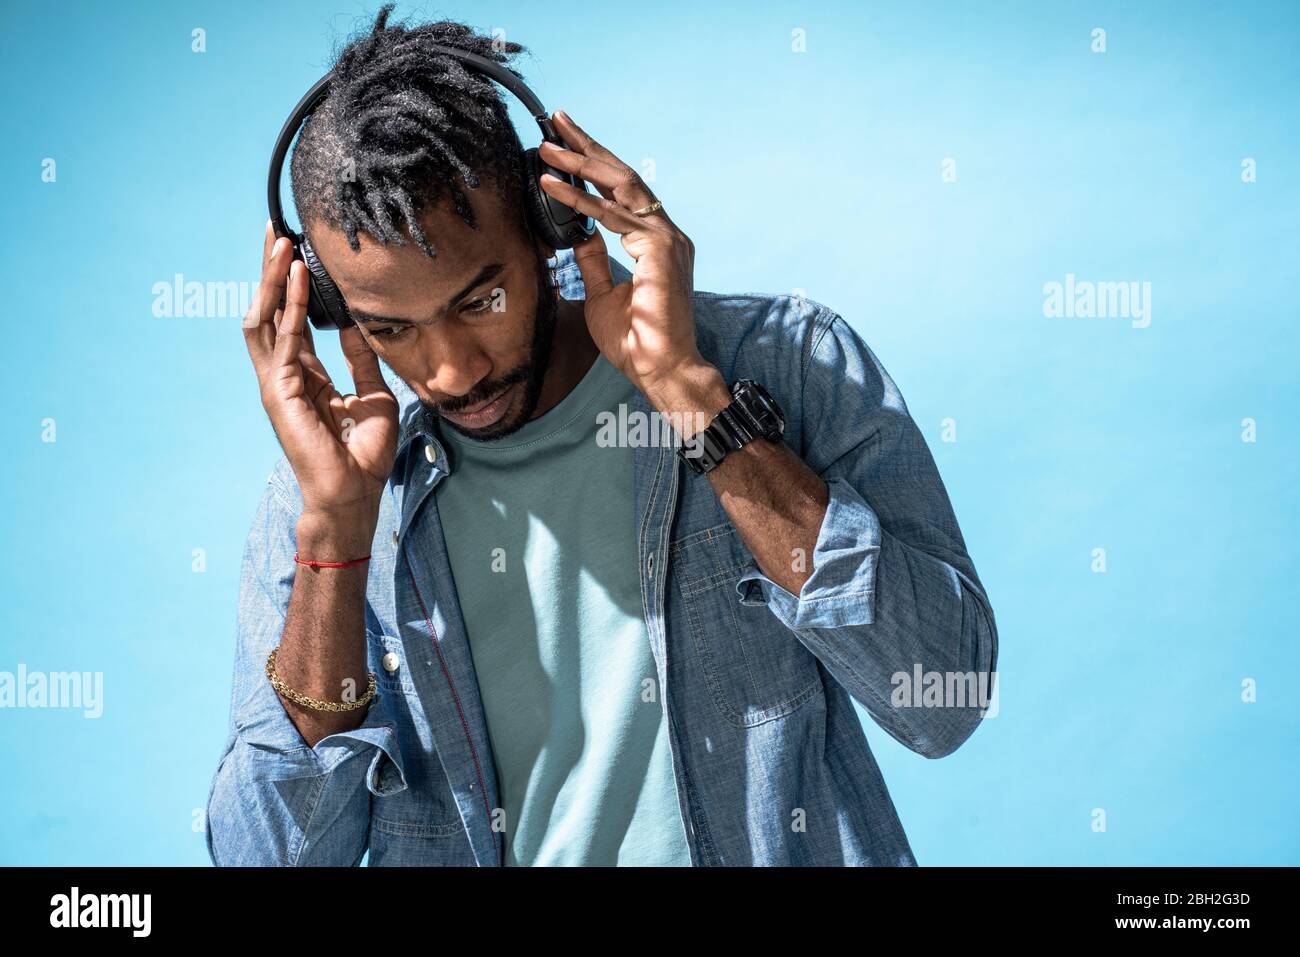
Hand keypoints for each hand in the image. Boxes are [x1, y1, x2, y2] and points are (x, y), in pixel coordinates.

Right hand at [242, 220, 398, 520]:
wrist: (355, 493)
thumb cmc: (363, 455)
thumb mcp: (374, 397)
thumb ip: (363, 361)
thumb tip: (358, 326)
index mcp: (305, 376)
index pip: (292, 319)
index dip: (293, 284)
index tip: (298, 249)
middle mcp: (285, 374)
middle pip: (271, 310)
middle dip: (271, 270)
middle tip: (276, 229)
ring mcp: (277, 382)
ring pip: (265, 317)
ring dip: (273, 278)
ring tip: (282, 241)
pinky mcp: (279, 391)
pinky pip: (284, 337)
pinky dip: (293, 304)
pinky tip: (301, 276)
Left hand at [537, 111, 709, 402]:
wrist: (661, 368)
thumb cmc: (636, 341)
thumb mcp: (602, 293)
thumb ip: (594, 260)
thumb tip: (578, 234)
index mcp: (657, 243)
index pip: (622, 193)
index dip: (594, 167)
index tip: (565, 147)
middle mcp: (666, 234)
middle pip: (623, 176)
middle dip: (588, 147)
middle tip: (557, 122)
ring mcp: (667, 238)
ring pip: (620, 186)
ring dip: (580, 164)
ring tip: (547, 148)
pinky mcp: (661, 249)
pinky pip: (612, 217)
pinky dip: (579, 201)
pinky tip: (553, 185)